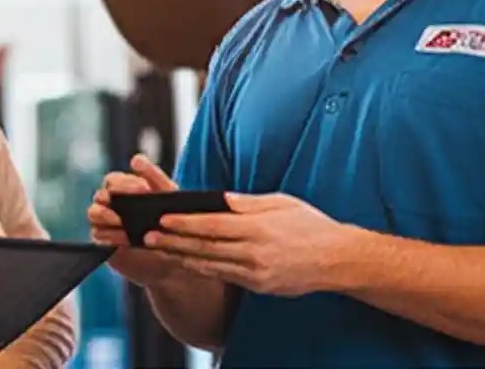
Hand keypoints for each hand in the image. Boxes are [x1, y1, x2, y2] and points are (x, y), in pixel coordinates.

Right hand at [88, 155, 186, 287]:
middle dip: (113, 198)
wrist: (170, 254)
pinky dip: (108, 236)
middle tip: (130, 204)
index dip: (125, 183)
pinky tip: (122, 238)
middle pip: (100, 195)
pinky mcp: (103, 242)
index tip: (143, 189)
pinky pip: (98, 236)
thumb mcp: (166, 196)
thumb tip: (135, 159)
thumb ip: (153, 176)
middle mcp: (110, 203)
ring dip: (105, 215)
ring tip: (120, 220)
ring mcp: (105, 223)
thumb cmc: (168, 219)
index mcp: (123, 188)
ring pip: (94, 213)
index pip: (114, 180)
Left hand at [148, 192, 351, 296]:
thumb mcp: (281, 203)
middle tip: (148, 236)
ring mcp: (255, 272)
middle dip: (174, 241)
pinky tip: (186, 262)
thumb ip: (248, 203)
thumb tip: (220, 199)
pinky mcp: (258, 285)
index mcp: (258, 228)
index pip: (212, 225)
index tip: (163, 218)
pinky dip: (202, 269)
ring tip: (159, 249)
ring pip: (210, 264)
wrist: (336, 260)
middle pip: (205, 247)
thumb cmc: (310, 226)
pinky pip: (224, 276)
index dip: (185, 223)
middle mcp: (254, 252)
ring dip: (181, 257)